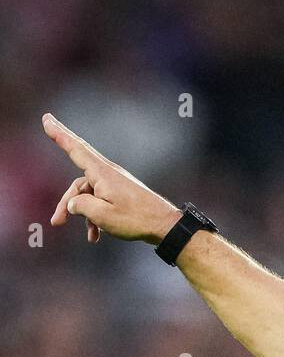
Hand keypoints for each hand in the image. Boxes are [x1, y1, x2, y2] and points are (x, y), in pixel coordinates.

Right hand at [43, 112, 180, 245]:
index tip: (46, 119)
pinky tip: (97, 235)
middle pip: (78, 183)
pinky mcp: (120, 193)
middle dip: (67, 203)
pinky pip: (101, 201)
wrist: (164, 225)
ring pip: (90, 195)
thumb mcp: (102, 215)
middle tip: (56, 221)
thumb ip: (81, 206)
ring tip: (89, 237)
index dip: (59, 134)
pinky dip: (97, 217)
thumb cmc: (136, 219)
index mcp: (101, 173)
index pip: (75, 148)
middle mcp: (107, 173)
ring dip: (85, 215)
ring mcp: (114, 183)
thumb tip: (73, 204)